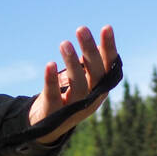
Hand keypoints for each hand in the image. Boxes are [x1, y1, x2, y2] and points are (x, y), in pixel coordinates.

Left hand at [28, 25, 117, 142]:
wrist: (48, 127)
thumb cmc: (68, 96)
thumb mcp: (82, 80)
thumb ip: (88, 65)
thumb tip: (96, 41)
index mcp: (100, 88)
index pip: (108, 66)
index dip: (109, 48)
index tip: (106, 28)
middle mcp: (92, 99)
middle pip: (95, 74)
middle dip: (89, 51)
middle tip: (81, 29)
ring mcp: (74, 108)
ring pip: (78, 85)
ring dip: (72, 63)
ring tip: (64, 43)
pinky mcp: (54, 114)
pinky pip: (54, 96)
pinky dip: (52, 81)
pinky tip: (50, 64)